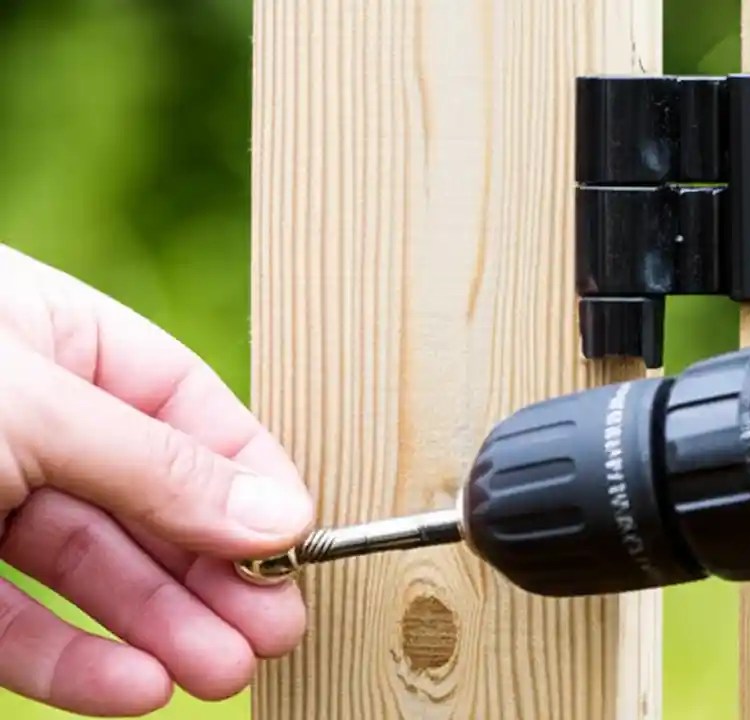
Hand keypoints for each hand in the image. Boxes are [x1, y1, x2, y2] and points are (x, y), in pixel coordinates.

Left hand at [0, 245, 312, 714]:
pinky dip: (76, 661)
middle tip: (277, 623)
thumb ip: (155, 467)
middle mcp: (25, 417)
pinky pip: (17, 623)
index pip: (184, 403)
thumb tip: (278, 512)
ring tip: (223, 669)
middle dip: (215, 570)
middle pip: (150, 500)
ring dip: (163, 627)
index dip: (247, 473)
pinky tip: (135, 685)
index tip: (297, 536)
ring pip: (93, 570)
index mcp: (52, 335)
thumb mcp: (29, 406)